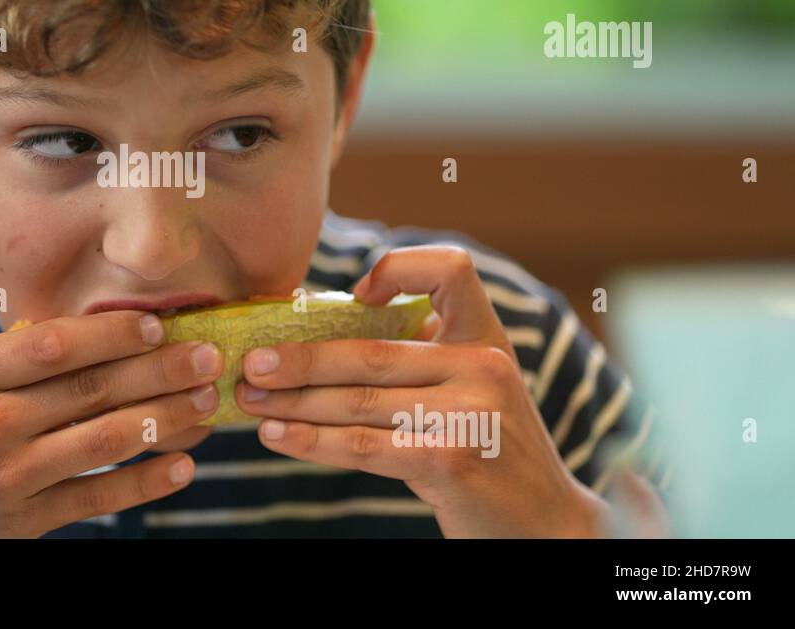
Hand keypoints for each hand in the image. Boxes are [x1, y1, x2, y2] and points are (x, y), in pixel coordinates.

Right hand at [0, 311, 222, 536]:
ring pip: (105, 442)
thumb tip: (87, 336)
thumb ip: (5, 362)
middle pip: (92, 390)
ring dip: (167, 420)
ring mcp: (5, 479)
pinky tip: (181, 466)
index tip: (157, 325)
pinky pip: (96, 500)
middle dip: (161, 371)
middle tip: (209, 356)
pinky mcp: (18, 525)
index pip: (53, 346)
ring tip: (207, 404)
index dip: (113, 334)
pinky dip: (144, 484)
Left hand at [233, 245, 608, 537]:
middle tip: (248, 363)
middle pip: (368, 351)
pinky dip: (309, 440)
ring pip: (355, 400)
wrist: (546, 526)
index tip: (355, 296)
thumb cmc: (489, 453)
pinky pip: (360, 445)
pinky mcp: (448, 460)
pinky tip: (277, 435)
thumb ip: (421, 362)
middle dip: (298, 359)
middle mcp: (482, 366)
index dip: (399, 269)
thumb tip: (318, 343)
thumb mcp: (471, 392)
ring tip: (249, 401)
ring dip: (291, 401)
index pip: (452, 270)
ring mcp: (468, 414)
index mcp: (486, 338)